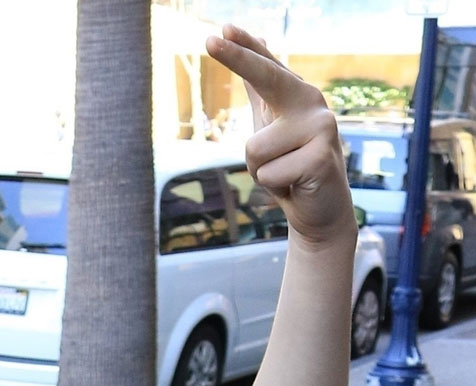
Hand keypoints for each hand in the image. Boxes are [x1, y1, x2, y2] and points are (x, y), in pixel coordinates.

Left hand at [207, 25, 355, 245]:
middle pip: (267, 79)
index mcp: (296, 96)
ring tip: (285, 173)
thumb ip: (263, 89)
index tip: (221, 29)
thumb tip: (260, 43)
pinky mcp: (321, 158)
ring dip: (261, 170)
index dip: (244, 48)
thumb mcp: (271, 126)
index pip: (265, 68)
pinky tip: (296, 184)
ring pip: (253, 148)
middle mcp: (312, 104)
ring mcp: (322, 128)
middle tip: (209, 39)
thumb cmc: (290, 166)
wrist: (320, 210)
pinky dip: (274, 186)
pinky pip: (266, 173)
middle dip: (238, 59)